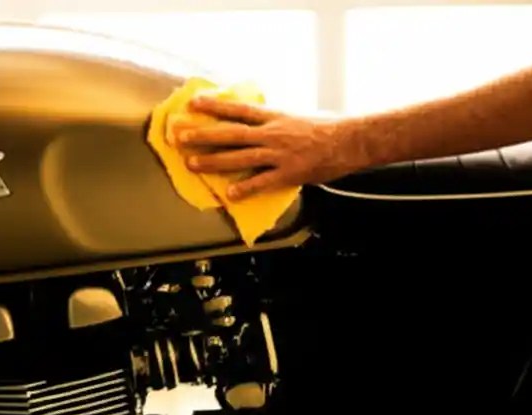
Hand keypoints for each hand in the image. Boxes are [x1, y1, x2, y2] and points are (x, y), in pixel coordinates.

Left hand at [175, 96, 368, 199]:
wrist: (351, 140)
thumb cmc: (327, 127)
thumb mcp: (297, 116)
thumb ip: (274, 121)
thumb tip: (256, 121)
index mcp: (275, 117)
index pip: (239, 109)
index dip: (215, 106)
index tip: (194, 103)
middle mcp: (272, 133)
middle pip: (231, 133)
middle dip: (203, 135)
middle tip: (180, 136)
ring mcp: (279, 154)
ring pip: (240, 157)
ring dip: (213, 160)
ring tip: (191, 164)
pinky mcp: (288, 173)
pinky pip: (262, 182)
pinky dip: (245, 187)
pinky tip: (229, 193)